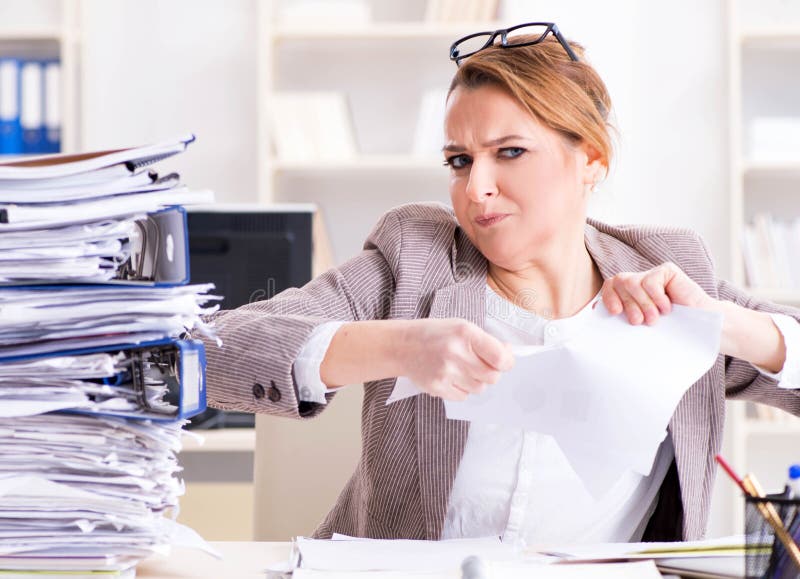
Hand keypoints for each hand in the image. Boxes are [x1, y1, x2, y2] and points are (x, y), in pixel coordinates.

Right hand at [399, 318, 514, 400]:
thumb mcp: (460, 327)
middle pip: (492, 377)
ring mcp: (446, 372)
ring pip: (479, 388)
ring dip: (476, 381)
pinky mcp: (437, 387)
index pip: (500, 357)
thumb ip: (484, 341)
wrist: (402, 346)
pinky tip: (451, 376)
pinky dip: (462, 389)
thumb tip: (507, 356)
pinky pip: (463, 396)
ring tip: (462, 369)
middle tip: (481, 365)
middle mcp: (456, 352)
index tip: (505, 361)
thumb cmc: (434, 335)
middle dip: (491, 373)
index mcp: (465, 333)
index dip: (507, 362)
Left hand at [600, 261, 715, 324]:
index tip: (615, 312)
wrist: (701, 328)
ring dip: (642, 304)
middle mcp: (639, 282)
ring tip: (654, 318)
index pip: (610, 286)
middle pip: (618, 282)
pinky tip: (667, 307)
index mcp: (630, 295)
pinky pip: (650, 281)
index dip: (608, 297)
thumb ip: (624, 317)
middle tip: (639, 321)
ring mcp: (652, 275)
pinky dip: (656, 297)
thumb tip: (596, 312)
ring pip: (632, 283)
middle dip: (627, 304)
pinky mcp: (666, 271)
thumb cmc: (671, 329)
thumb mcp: (642, 324)